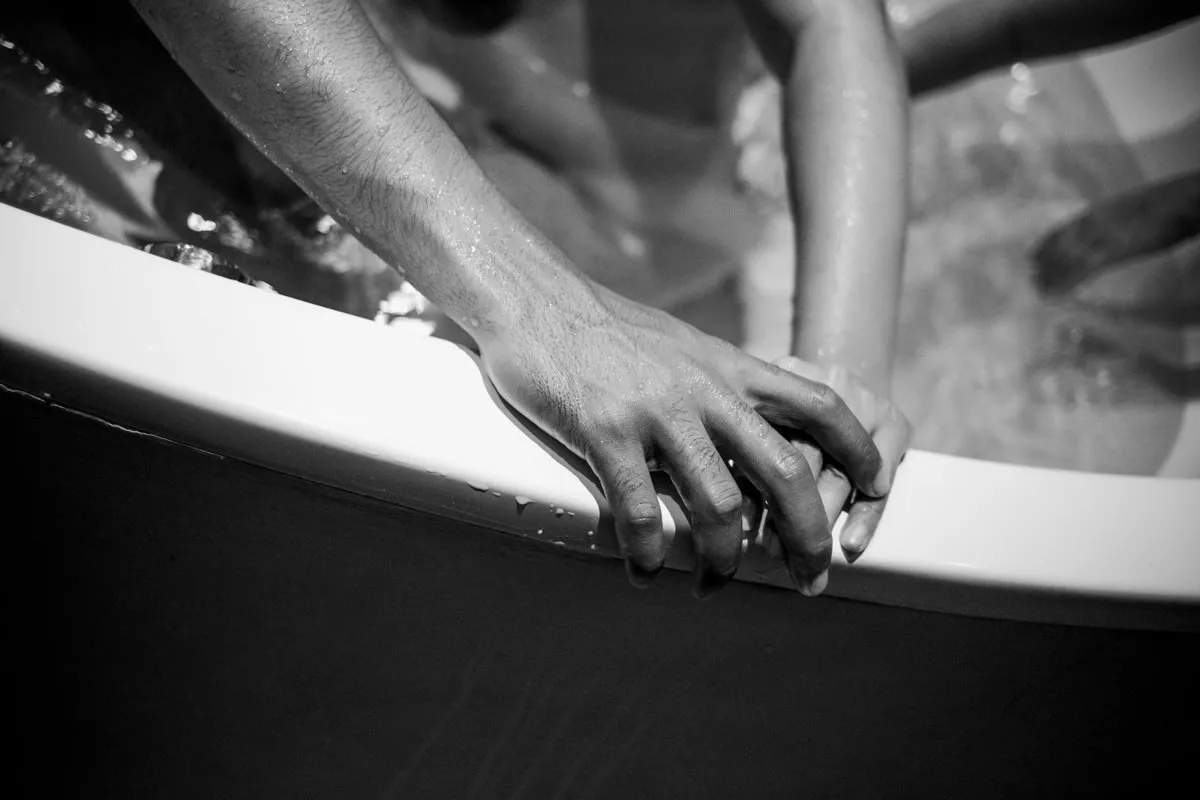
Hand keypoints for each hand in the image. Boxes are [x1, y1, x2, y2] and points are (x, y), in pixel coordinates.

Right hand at [479, 286, 891, 596]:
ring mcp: (658, 412)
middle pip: (785, 471)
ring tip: (712, 587)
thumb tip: (746, 431)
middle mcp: (706, 390)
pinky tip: (646, 574)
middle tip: (810, 578)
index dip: (859, 450)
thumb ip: (719, 385)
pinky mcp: (606, 431)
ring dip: (724, 560)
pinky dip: (649, 554)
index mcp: (730, 367)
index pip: (820, 405)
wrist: (538, 300)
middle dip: (807, 535)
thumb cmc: (607, 329)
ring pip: (719, 503)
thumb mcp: (682, 347)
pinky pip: (639, 510)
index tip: (877, 488)